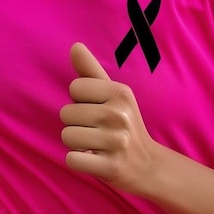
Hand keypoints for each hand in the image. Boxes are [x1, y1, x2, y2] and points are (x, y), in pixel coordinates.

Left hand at [60, 42, 158, 192]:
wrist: (147, 164)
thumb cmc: (123, 124)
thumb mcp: (113, 94)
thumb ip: (90, 70)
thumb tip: (75, 46)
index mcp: (120, 93)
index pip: (75, 88)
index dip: (80, 100)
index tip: (97, 110)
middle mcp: (120, 115)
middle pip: (66, 113)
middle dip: (76, 123)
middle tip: (97, 131)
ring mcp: (116, 142)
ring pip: (67, 136)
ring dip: (76, 143)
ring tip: (95, 145)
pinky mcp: (110, 167)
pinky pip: (72, 159)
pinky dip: (77, 161)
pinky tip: (93, 159)